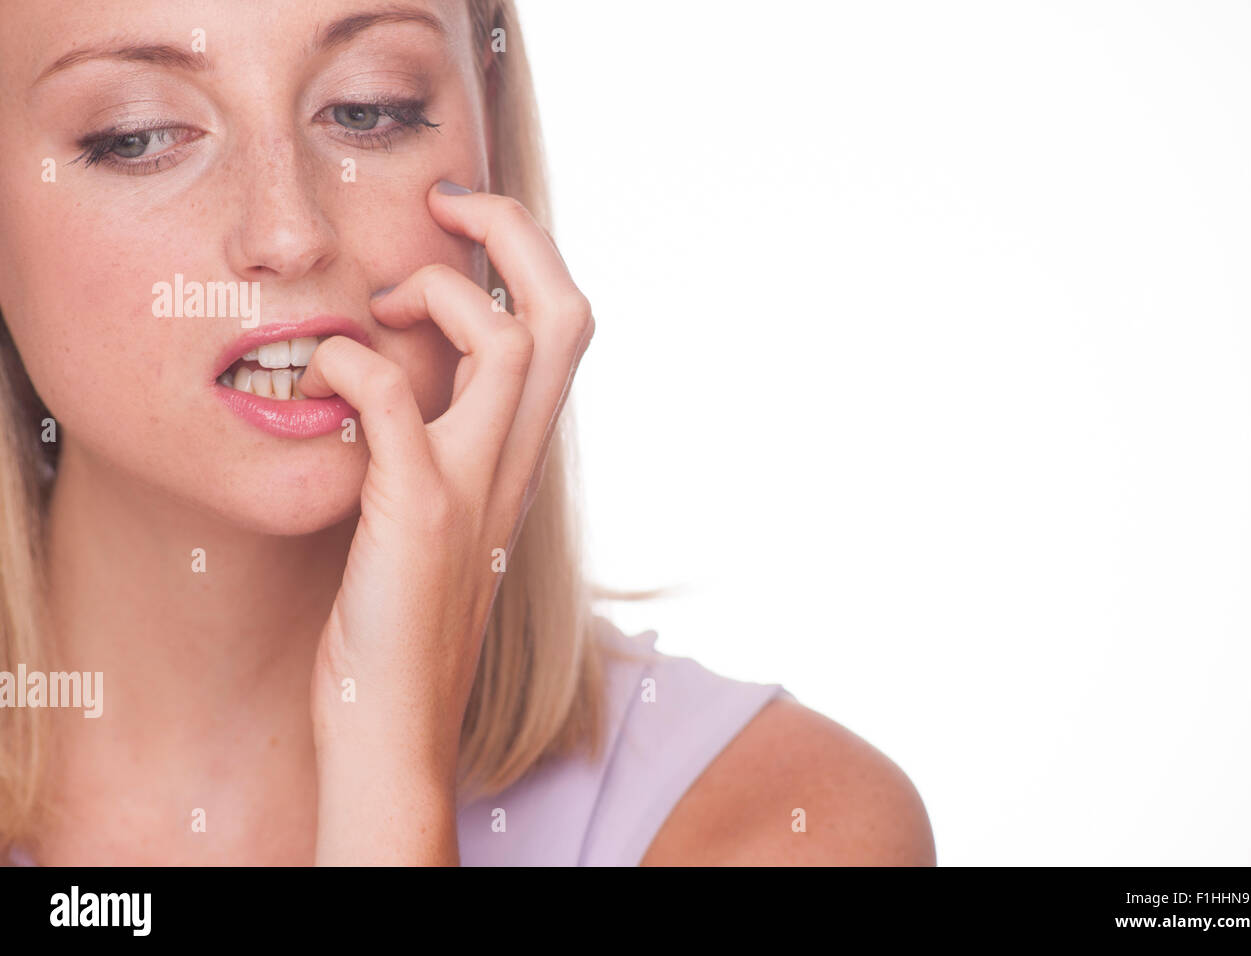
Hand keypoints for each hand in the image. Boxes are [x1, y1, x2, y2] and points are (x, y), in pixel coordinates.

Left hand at [303, 183, 594, 864]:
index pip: (567, 327)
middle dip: (514, 232)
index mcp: (519, 457)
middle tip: (447, 212)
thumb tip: (397, 383)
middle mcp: (513, 463)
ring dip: (442, 291)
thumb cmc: (401, 621)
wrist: (394, 723)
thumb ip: (438, 449)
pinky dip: (353, 365)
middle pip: (567, 314)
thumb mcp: (438, 518)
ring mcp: (472, 487)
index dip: (526, 254)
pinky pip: (397, 404)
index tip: (459, 229)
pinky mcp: (417, 515)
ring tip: (378, 305)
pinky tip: (321, 377)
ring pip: (515, 342)